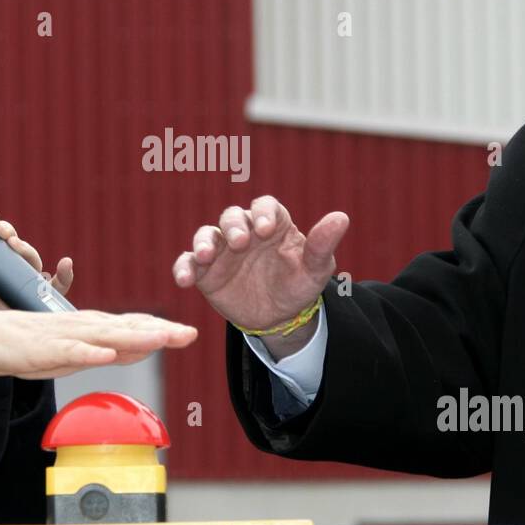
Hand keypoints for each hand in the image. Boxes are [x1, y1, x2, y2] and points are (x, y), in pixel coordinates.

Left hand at [0, 210, 72, 307]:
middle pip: (16, 247)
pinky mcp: (37, 301)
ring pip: (32, 262)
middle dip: (9, 233)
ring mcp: (24, 286)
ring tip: (15, 244)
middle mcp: (9, 273)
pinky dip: (64, 276)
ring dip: (26, 249)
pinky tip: (65, 264)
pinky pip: (56, 289)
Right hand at [0, 309, 197, 379]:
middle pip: (127, 328)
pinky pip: (69, 350)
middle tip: (190, 334)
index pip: (132, 326)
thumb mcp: (75, 352)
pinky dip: (89, 352)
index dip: (161, 330)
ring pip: (104, 336)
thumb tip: (137, 351)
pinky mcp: (43, 348)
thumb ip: (103, 351)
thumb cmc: (30, 345)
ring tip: (161, 338)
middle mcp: (83, 327)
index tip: (190, 334)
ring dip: (134, 337)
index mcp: (92, 328)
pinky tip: (108, 353)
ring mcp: (64, 336)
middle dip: (159, 332)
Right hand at [171, 195, 348, 348]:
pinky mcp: (205, 271)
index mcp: (273, 224)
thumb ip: (322, 244)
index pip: (266, 207)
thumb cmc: (299, 286)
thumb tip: (341, 217)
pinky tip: (185, 281)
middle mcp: (245, 231)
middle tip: (239, 242)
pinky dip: (183, 267)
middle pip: (233, 216)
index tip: (267, 229)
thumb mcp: (315, 269)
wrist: (279, 318)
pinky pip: (188, 262)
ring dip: (203, 242)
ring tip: (206, 256)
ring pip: (207, 234)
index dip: (264, 213)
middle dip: (233, 225)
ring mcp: (222, 250)